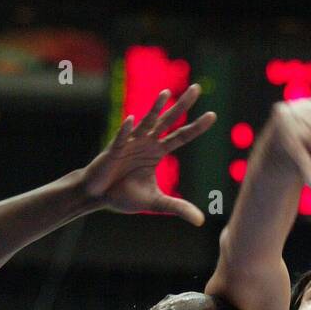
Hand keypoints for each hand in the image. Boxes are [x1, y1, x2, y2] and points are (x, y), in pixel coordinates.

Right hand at [81, 85, 215, 225]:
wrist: (97, 196)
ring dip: (155, 108)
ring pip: (146, 122)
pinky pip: (121, 138)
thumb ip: (177, 207)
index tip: (213, 115)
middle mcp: (146, 142)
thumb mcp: (156, 203)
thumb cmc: (124, 195)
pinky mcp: (113, 151)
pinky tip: (132, 120)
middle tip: (197, 88)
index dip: (196, 127)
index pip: (181, 136)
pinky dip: (126, 130)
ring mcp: (130, 143)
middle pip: (168, 121)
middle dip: (182, 105)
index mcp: (157, 152)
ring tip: (166, 93)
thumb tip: (201, 221)